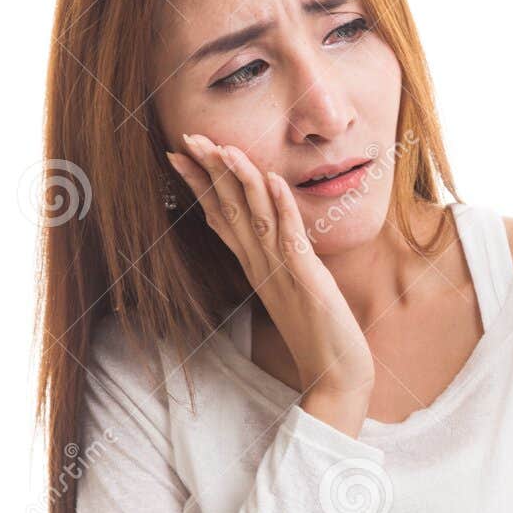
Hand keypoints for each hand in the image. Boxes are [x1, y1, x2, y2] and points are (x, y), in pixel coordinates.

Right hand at [167, 134, 375, 421]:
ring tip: (223, 147)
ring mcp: (280, 271)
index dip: (200, 185)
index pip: (220, 217)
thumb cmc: (317, 333)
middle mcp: (261, 265)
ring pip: (253, 217)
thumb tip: (267, 238)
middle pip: (228, 210)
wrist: (335, 373)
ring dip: (239, 180)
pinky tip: (272, 180)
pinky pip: (290, 236)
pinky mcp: (305, 278)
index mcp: (255, 265)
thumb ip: (275, 263)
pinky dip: (281, 206)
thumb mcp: (289, 289)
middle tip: (188, 138)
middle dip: (209, 172)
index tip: (178, 156)